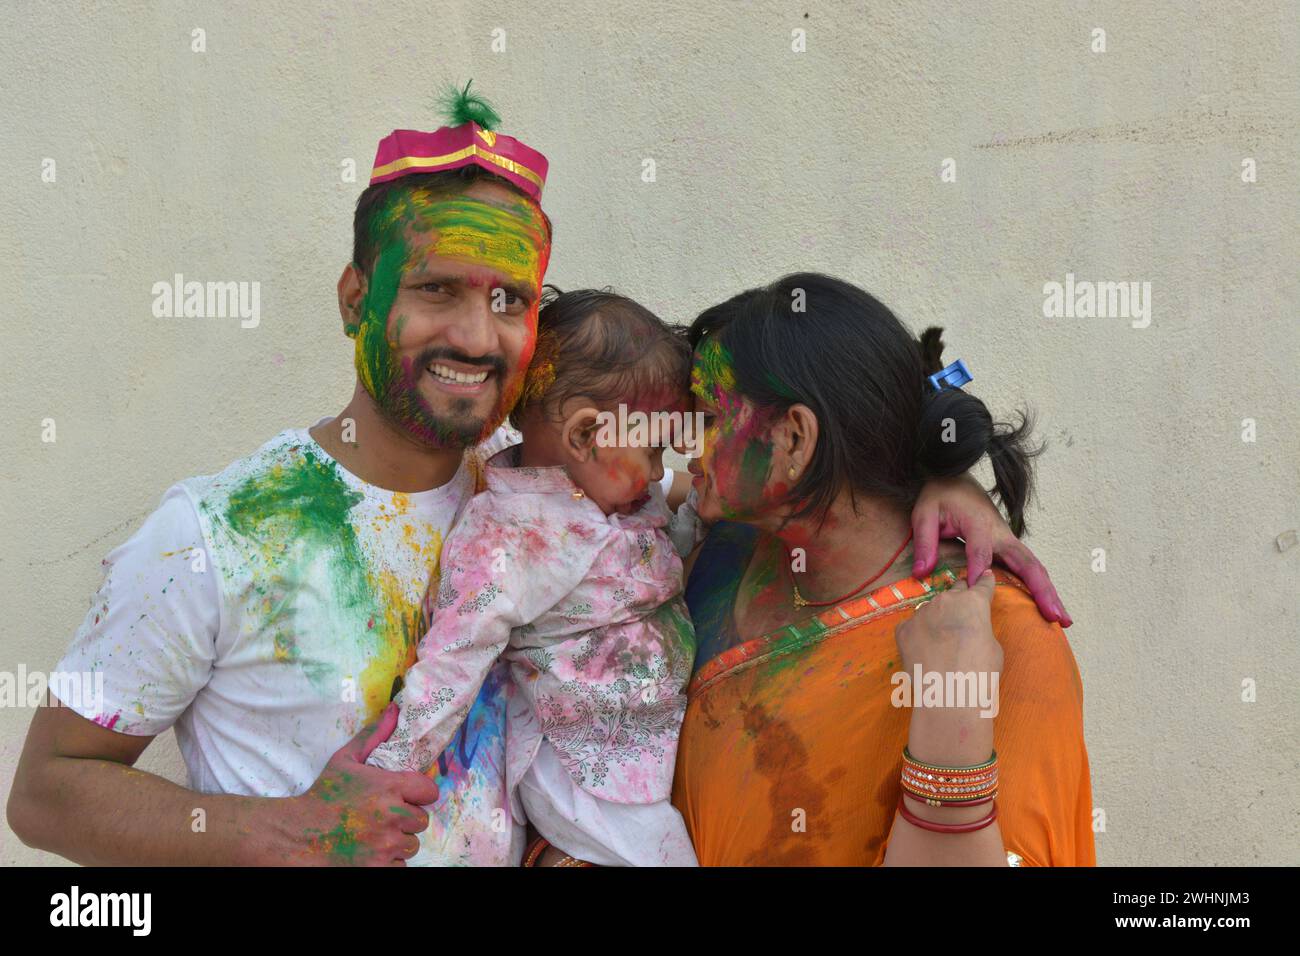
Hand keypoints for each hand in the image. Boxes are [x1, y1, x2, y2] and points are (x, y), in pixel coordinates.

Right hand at [276, 703, 438, 865]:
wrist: (298, 835)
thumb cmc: (323, 795)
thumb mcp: (346, 760)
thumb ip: (374, 736)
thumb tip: (395, 709)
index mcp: (389, 788)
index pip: (429, 792)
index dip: (418, 794)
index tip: (405, 795)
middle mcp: (392, 817)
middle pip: (421, 820)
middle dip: (406, 818)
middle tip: (383, 816)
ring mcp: (386, 845)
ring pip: (412, 844)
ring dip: (398, 840)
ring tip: (375, 833)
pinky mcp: (379, 868)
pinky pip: (400, 864)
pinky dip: (389, 860)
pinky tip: (370, 851)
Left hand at [894, 572, 1000, 766]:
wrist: (948, 693)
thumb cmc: (980, 672)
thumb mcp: (993, 647)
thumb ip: (980, 629)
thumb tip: (971, 630)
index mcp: (973, 601)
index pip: (982, 585)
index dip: (983, 583)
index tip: (983, 577)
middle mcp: (945, 600)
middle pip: (954, 591)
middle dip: (959, 599)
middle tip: (960, 614)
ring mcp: (921, 613)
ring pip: (931, 609)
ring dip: (936, 618)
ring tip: (940, 642)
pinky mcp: (903, 629)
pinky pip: (912, 626)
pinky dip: (917, 634)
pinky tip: (923, 651)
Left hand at [911, 474, 1071, 626]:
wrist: (954, 476)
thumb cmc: (939, 496)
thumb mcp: (924, 514)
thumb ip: (924, 543)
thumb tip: (921, 573)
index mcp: (978, 523)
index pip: (981, 550)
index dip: (978, 570)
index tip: (976, 590)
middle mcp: (1000, 533)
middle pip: (1027, 563)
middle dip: (1041, 591)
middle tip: (1054, 618)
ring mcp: (1008, 540)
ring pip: (1034, 567)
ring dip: (1048, 593)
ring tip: (1062, 620)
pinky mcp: (1008, 546)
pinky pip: (1027, 567)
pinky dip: (1040, 587)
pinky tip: (1048, 608)